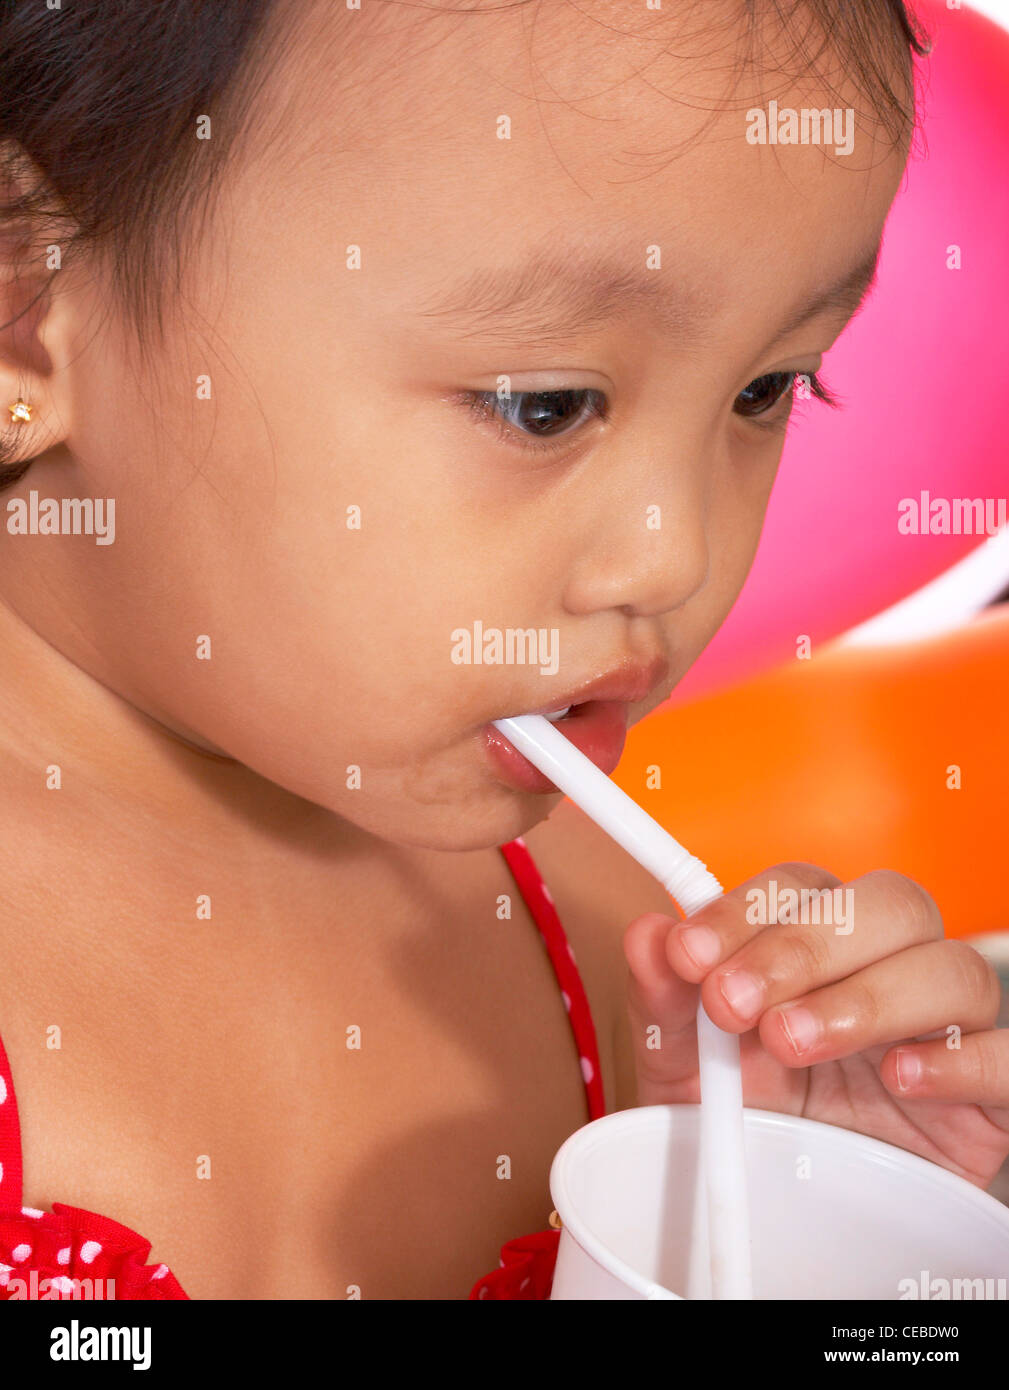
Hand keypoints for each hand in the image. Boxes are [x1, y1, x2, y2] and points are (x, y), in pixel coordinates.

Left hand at [623, 862, 1008, 1188]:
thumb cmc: (746, 1120)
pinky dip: (959, 1059)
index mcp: (817, 945)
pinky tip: (899, 1078)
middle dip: (803, 945)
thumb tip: (648, 935)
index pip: (802, 885)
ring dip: (867, 996)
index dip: (746, 907)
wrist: (791, 1217)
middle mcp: (887, 970)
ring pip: (953, 967)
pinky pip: (1008, 1055)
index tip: (689, 951)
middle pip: (888, 903)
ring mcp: (943, 1029)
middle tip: (733, 1001)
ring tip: (795, 1040)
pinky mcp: (988, 1098)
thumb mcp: (684, 1067)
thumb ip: (665, 1001)